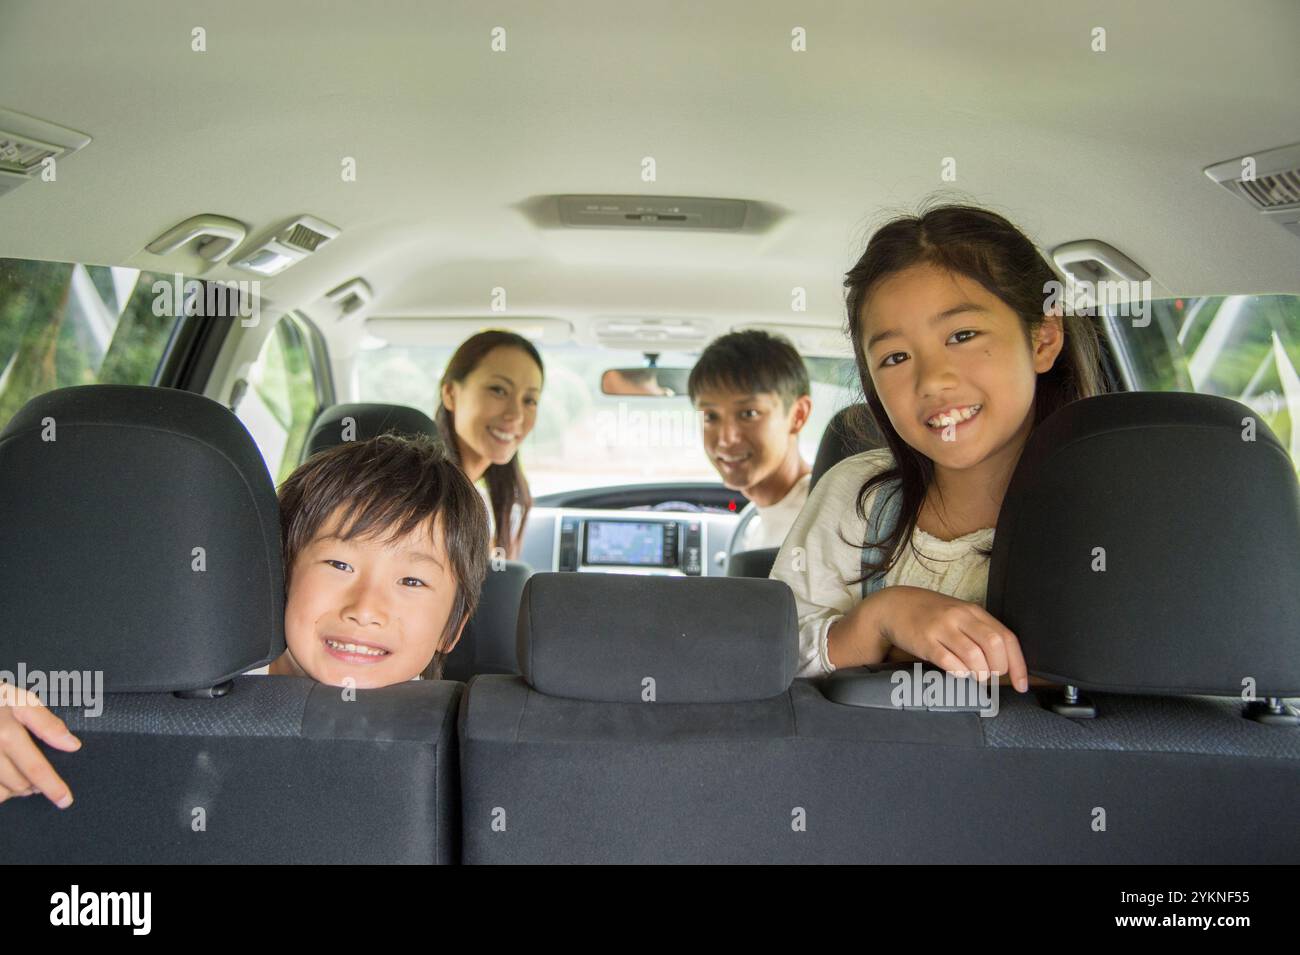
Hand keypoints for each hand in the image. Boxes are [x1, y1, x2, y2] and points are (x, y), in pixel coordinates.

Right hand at [0, 682, 79, 807]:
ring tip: (22, 778)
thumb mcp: (20, 701)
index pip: (35, 768)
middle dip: (35, 785)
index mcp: (5, 734)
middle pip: (19, 783)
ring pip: (1, 793)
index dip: (53, 786)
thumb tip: (72, 745)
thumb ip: (46, 723)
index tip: (65, 799)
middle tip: (39, 779)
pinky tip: (4, 779)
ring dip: (15, 790)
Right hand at [878, 586, 1028, 691]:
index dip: (1018, 664)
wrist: (894, 606)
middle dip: (998, 668)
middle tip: (990, 676)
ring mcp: (942, 628)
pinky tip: (958, 672)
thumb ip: (980, 632)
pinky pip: (948, 661)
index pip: (1006, 637)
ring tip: (975, 676)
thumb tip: (1004, 662)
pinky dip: (959, 672)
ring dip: (979, 673)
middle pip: (993, 645)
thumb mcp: (959, 615)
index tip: (1021, 684)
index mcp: (974, 611)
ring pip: (973, 655)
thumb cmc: (931, 614)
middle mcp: (960, 617)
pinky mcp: (925, 641)